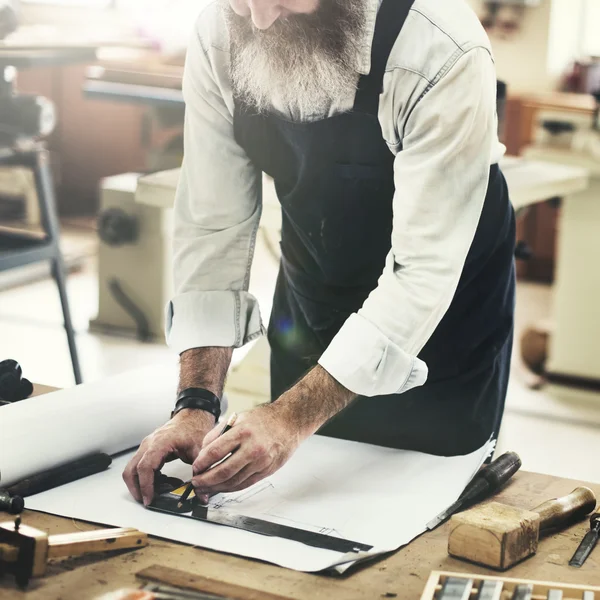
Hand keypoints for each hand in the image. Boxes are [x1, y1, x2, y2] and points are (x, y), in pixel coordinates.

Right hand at [123, 409, 215, 505]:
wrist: (193, 416)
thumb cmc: (194, 428)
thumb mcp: (199, 450)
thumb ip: (199, 472)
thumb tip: (201, 494)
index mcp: (160, 442)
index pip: (145, 467)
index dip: (145, 485)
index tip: (149, 499)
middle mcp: (149, 444)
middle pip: (132, 470)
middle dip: (137, 489)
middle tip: (147, 501)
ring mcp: (146, 446)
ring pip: (132, 469)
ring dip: (140, 484)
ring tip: (158, 493)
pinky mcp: (148, 450)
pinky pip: (140, 467)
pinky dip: (146, 478)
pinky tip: (162, 482)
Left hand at [191, 403, 306, 495]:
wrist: (289, 422)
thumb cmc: (264, 419)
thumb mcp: (237, 418)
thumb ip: (218, 434)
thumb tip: (203, 453)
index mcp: (242, 432)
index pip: (215, 451)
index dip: (201, 463)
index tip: (195, 467)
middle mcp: (252, 448)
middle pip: (223, 471)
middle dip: (205, 480)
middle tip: (196, 482)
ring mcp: (261, 461)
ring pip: (233, 481)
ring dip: (216, 487)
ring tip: (206, 487)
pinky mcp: (267, 471)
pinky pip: (245, 484)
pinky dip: (231, 488)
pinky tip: (222, 487)